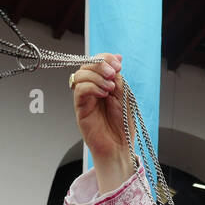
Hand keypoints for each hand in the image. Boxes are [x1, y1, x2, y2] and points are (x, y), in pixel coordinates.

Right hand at [71, 54, 134, 182]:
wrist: (120, 146)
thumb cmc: (123, 125)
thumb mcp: (125, 96)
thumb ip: (118, 77)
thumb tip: (117, 57)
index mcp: (103, 83)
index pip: (97, 62)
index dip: (105, 58)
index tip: (118, 63)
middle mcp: (92, 89)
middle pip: (86, 65)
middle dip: (100, 64)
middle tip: (113, 73)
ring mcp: (85, 98)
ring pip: (80, 75)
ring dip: (96, 76)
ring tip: (110, 88)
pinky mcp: (80, 108)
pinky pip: (79, 90)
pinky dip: (91, 87)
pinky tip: (103, 94)